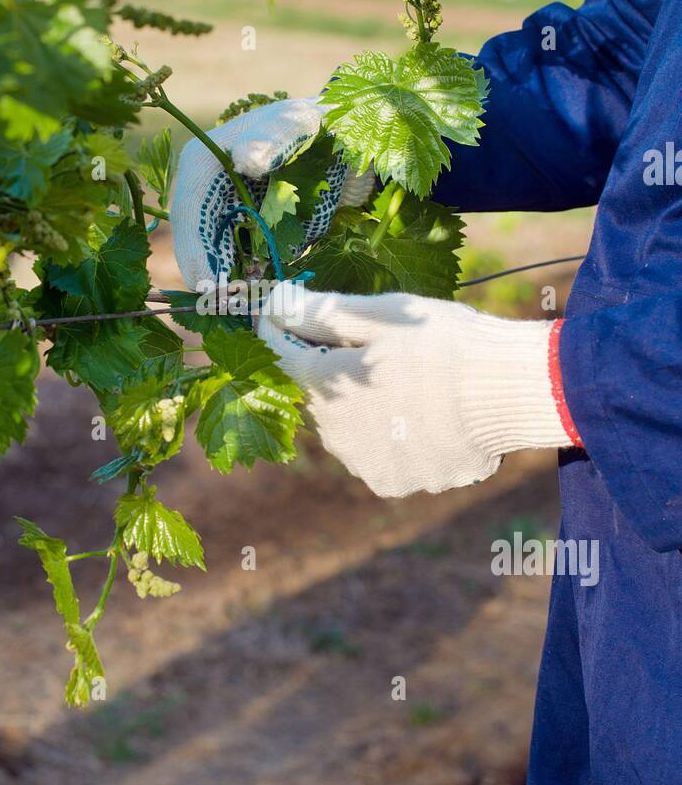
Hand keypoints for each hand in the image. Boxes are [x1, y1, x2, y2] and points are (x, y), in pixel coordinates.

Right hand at [170, 96, 374, 289]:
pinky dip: (251, 284)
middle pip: (197, 244)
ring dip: (232, 287)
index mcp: (203, 164)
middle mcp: (206, 194)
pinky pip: (242, 266)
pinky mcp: (248, 235)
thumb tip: (245, 160)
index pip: (188, 214)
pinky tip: (266, 298)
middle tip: (235, 308)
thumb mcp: (296, 124)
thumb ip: (273, 138)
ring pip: (217, 261)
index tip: (212, 285)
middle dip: (213, 278)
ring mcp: (226, 217)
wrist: (341, 140)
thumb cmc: (314, 124)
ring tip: (252, 308)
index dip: (196, 252)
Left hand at [256, 282, 569, 497]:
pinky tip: (423, 417)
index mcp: (323, 383)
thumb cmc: (447, 343)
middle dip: (334, 370)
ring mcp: (362, 462)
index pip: (281, 352)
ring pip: (347, 427)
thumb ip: (321, 312)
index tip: (290, 313)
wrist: (511, 394)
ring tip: (407, 383)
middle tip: (376, 346)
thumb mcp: (383, 315)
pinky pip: (378, 454)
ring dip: (362, 407)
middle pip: (318, 393)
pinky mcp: (393, 482)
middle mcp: (332, 432)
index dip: (283, 329)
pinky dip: (391, 437)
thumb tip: (273, 302)